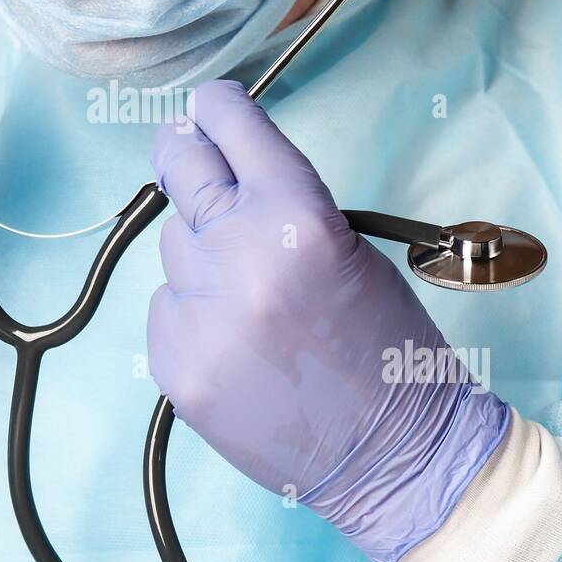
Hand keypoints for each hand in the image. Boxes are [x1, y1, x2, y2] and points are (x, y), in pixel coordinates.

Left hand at [148, 80, 508, 561]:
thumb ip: (280, 202)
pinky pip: (167, 307)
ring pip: (172, 246)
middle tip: (185, 147)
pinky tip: (239, 343)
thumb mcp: (347, 247)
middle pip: (179, 166)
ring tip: (251, 296)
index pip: (231, 124)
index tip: (211, 107)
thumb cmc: (387, 346)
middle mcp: (239, 255)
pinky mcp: (174, 364)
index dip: (218, 108)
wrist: (394, 454)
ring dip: (201, 254)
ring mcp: (199, 313)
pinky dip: (193, 313)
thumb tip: (220, 162)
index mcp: (297, 216)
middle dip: (184, 150)